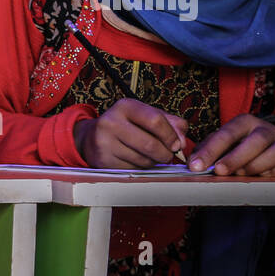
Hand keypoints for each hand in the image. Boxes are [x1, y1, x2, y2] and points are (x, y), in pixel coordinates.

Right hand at [74, 99, 188, 168]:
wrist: (92, 137)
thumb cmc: (126, 125)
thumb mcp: (146, 116)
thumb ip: (170, 123)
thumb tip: (182, 141)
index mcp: (125, 106)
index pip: (155, 121)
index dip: (171, 135)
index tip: (177, 144)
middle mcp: (111, 122)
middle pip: (150, 144)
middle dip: (165, 154)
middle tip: (168, 155)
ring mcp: (104, 142)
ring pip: (142, 160)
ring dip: (154, 162)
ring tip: (151, 156)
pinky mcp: (103, 160)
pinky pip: (132, 169)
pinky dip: (140, 168)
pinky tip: (137, 160)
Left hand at [190, 114, 274, 175]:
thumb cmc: (243, 143)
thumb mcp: (224, 140)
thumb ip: (208, 149)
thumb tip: (192, 163)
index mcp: (244, 123)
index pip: (226, 134)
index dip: (210, 150)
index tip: (196, 165)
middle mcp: (265, 130)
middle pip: (255, 141)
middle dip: (235, 158)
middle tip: (219, 171)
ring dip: (257, 166)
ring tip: (241, 174)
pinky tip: (263, 176)